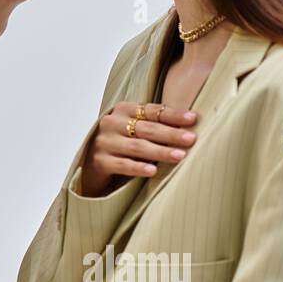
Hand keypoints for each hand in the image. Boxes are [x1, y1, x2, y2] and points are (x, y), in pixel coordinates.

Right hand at [80, 101, 196, 195]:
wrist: (89, 165)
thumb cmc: (118, 145)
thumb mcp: (132, 129)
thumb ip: (152, 125)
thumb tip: (189, 127)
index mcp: (122, 110)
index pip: (152, 111)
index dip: (173, 114)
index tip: (193, 119)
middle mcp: (111, 123)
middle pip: (147, 128)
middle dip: (171, 134)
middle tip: (191, 139)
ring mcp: (104, 142)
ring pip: (137, 147)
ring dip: (160, 152)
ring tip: (179, 156)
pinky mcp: (99, 161)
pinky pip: (122, 165)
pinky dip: (138, 167)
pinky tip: (153, 171)